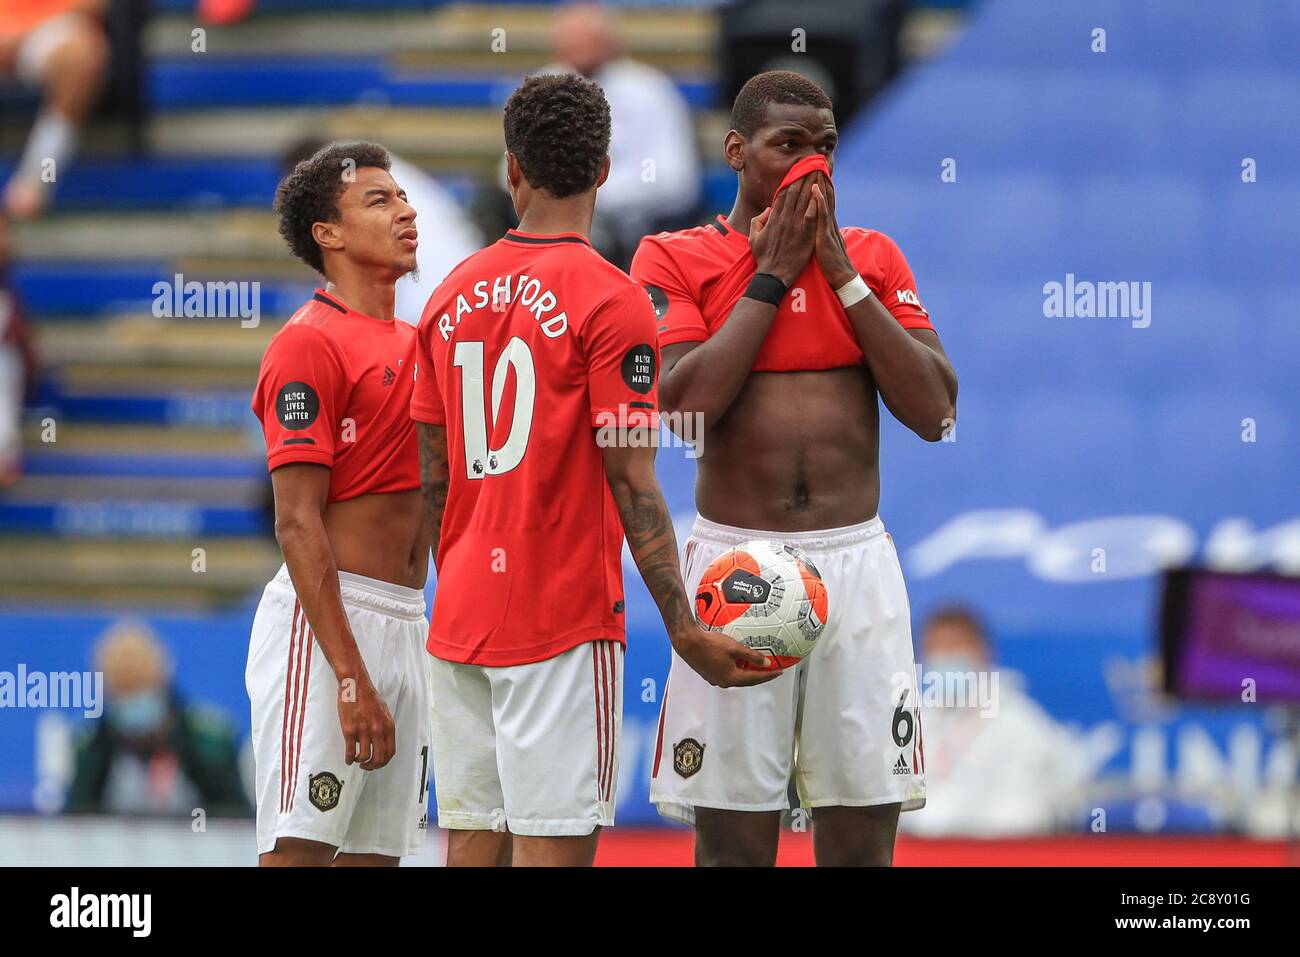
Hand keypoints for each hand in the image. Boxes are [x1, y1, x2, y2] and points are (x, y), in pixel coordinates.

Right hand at [337, 673, 395, 769]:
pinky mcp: (350, 730)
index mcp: (388, 726)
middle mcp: (378, 730)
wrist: (356, 686)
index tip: (378, 763)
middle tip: (366, 766)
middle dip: (372, 766)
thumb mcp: (384, 713)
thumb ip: (384, 728)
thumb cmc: (369, 697)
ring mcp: (364, 731)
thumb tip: (382, 742)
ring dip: (360, 762)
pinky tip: (348, 759)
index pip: (390, 752)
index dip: (384, 762)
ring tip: (356, 760)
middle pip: (379, 758)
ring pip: (364, 757)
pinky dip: (349, 759)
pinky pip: (350, 751)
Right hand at [671, 623, 782, 688]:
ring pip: (737, 678)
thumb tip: (766, 663)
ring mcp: (715, 679)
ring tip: (757, 667)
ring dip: (748, 674)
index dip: (769, 675)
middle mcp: (724, 682)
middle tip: (772, 671)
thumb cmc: (711, 644)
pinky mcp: (709, 674)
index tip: (779, 671)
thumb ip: (751, 656)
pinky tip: (739, 664)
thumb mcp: (734, 648)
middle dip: (760, 676)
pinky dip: (737, 671)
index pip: (755, 678)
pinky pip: (728, 674)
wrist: (688, 643)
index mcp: (732, 678)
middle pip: (747, 681)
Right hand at [749, 175, 818, 287]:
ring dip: (812, 182)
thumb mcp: (754, 238)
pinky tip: (822, 190)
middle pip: (795, 191)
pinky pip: (812, 214)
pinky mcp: (806, 235)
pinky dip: (817, 201)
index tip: (798, 168)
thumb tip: (767, 209)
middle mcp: (785, 218)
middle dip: (804, 175)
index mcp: (773, 218)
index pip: (783, 193)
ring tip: (819, 169)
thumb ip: (758, 221)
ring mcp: (796, 226)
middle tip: (811, 162)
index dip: (791, 178)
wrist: (773, 276)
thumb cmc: (763, 258)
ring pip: (805, 199)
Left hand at [810, 175, 858, 289]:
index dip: (820, 184)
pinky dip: (819, 201)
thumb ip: (821, 230)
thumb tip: (818, 223)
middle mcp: (828, 221)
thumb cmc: (831, 262)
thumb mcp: (825, 242)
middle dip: (820, 177)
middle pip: (825, 195)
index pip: (823, 199)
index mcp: (826, 223)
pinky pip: (821, 215)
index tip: (814, 169)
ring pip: (824, 200)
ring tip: (815, 167)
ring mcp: (827, 227)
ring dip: (820, 183)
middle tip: (815, 160)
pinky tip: (816, 189)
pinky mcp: (825, 235)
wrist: (840, 277)